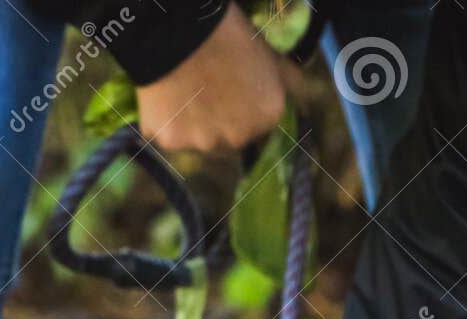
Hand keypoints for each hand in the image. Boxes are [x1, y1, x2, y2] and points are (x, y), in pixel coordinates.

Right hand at [137, 2, 299, 151]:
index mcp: (269, 115)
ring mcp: (205, 143)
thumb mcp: (265, 50)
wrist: (179, 28)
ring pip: (200, 141)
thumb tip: (302, 89)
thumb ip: (285, 76)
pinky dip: (167, 120)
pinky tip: (164, 95)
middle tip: (205, 87)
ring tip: (184, 90)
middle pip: (230, 139)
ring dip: (194, 124)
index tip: (229, 86)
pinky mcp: (171, 141)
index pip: (258, 123)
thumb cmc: (226, 31)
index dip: (242, 105)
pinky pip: (169, 135)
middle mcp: (241, 137)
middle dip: (220, 121)